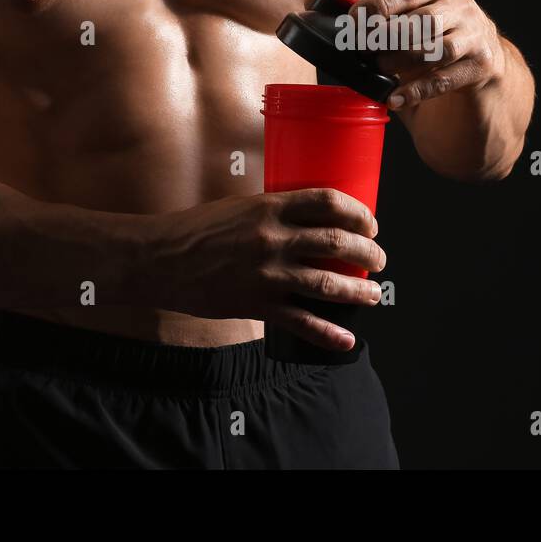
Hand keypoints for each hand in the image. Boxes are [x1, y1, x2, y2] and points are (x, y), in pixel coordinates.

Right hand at [145, 189, 385, 350]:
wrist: (161, 260)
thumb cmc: (199, 230)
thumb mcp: (241, 206)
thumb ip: (275, 211)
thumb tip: (310, 217)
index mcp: (270, 207)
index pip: (328, 202)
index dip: (358, 212)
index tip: (370, 222)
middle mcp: (273, 238)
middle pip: (336, 242)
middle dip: (367, 252)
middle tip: (378, 259)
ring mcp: (266, 273)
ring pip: (326, 283)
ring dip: (357, 290)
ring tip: (372, 293)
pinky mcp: (257, 304)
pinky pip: (300, 321)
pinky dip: (327, 333)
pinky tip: (346, 339)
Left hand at [352, 0, 505, 110]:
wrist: (482, 54)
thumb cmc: (436, 27)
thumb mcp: (413, 7)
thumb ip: (377, 1)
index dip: (375, 7)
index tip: (352, 23)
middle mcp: (462, 5)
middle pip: (420, 22)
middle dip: (386, 38)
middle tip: (363, 50)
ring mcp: (475, 35)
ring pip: (435, 50)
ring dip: (401, 61)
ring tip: (379, 69)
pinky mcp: (480, 65)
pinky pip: (444, 80)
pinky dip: (417, 91)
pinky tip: (395, 98)